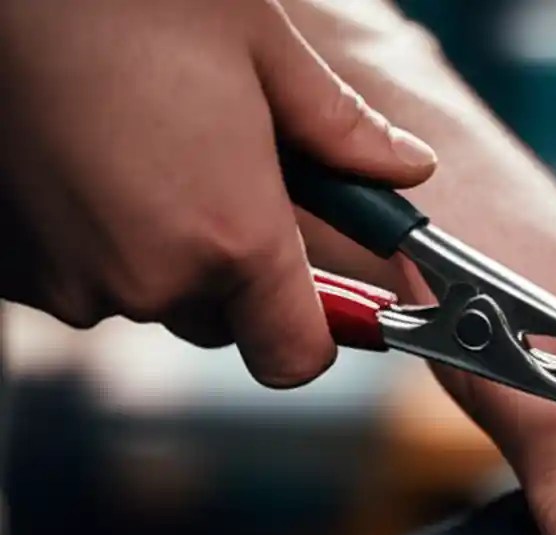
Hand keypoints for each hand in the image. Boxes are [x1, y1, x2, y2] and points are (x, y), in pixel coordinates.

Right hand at [0, 0, 435, 385]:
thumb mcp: (262, 50)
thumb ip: (345, 130)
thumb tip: (407, 168)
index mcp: (232, 238)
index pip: (297, 356)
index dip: (320, 330)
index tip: (326, 298)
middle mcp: (150, 280)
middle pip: (226, 320)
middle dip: (238, 268)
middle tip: (227, 179)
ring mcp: (70, 282)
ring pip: (151, 296)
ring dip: (163, 250)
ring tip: (151, 154)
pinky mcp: (13, 272)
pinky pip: (83, 280)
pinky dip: (98, 241)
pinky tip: (93, 165)